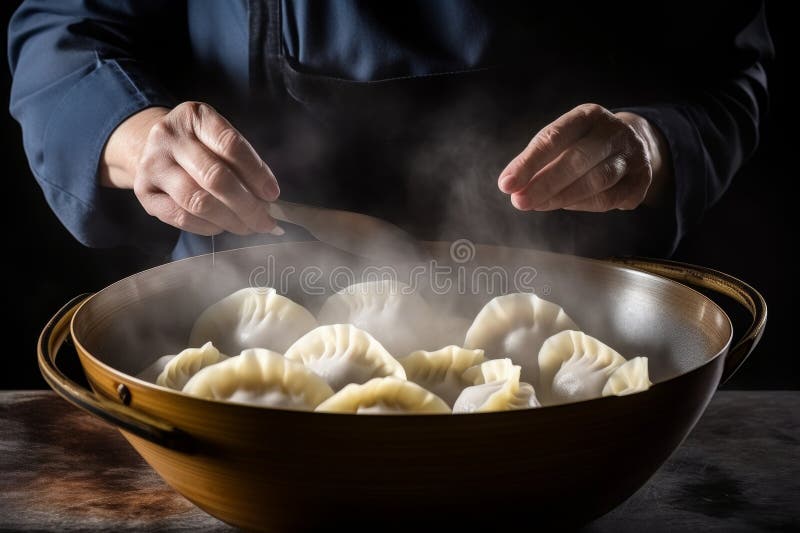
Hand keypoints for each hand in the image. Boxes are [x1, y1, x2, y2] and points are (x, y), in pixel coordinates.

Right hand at [100, 102, 279, 234]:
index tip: (273, 194)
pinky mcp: (144, 192)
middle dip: (248, 205)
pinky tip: (223, 227)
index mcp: (194, 116)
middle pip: (215, 177)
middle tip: (266, 221)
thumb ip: (243, 162)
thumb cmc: (199, 146)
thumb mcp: (218, 139)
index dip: (256, 173)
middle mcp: (168, 136)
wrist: (152, 149)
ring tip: (249, 227)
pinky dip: (209, 227)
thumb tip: (268, 199)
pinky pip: (182, 218)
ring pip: (198, 202)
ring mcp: (153, 165)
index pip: (230, 145)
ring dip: (231, 221)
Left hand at [498, 104, 671, 211]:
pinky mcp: (641, 181)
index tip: (506, 184)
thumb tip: (511, 184)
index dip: (528, 162)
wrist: (633, 145)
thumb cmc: (584, 144)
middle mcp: (615, 132)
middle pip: (577, 159)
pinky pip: (609, 198)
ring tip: (536, 205)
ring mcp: (633, 156)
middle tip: (519, 202)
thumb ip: (537, 159)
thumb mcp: (562, 140)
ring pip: (597, 180)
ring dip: (561, 197)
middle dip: (544, 184)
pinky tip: (564, 204)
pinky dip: (582, 204)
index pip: (554, 137)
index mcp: (589, 115)